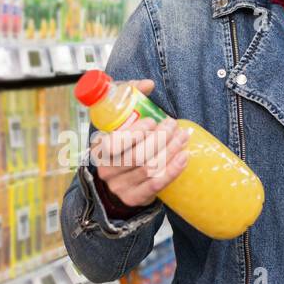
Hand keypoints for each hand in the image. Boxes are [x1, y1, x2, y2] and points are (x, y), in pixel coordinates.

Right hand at [89, 79, 190, 208]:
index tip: (153, 121)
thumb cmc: (124, 147)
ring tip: (183, 137)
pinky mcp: (134, 198)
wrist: (120, 182)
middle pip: (136, 156)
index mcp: (99, 149)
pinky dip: (173, 170)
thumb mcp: (121, 124)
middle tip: (174, 126)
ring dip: (170, 151)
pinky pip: (156, 184)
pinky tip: (184, 157)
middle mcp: (106, 169)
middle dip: (160, 139)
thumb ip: (130, 100)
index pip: (114, 143)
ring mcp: (119, 187)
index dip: (136, 132)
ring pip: (149, 168)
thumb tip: (147, 84)